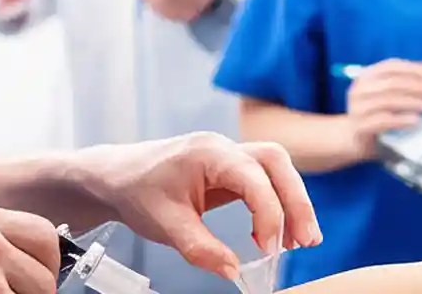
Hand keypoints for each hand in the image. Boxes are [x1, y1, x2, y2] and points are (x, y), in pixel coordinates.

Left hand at [76, 132, 321, 279]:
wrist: (115, 177)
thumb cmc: (136, 192)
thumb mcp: (165, 225)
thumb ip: (201, 249)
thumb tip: (234, 272)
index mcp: (208, 153)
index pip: (254, 179)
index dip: (270, 215)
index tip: (269, 251)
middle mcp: (222, 148)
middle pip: (276, 163)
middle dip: (297, 201)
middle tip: (307, 240)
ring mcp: (226, 155)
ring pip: (275, 169)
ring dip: (292, 202)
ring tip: (298, 242)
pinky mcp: (227, 169)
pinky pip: (262, 180)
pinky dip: (274, 204)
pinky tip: (269, 236)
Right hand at [345, 59, 421, 158]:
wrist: (354, 139)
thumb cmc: (377, 113)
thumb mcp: (389, 94)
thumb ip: (407, 79)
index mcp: (367, 76)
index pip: (392, 66)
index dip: (416, 69)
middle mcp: (360, 89)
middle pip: (393, 82)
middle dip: (419, 86)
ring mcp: (358, 107)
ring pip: (389, 100)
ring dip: (415, 102)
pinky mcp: (360, 126)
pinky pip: (384, 120)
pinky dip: (402, 119)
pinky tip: (416, 120)